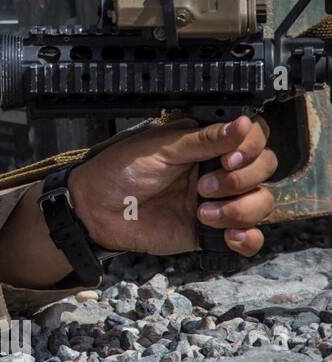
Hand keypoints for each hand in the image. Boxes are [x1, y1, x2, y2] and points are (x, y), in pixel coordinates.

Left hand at [69, 115, 276, 255]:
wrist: (95, 209)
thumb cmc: (119, 170)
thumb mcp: (162, 148)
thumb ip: (205, 139)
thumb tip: (245, 124)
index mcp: (207, 143)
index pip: (255, 140)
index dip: (251, 150)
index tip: (227, 159)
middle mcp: (218, 169)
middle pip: (265, 170)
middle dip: (241, 180)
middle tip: (202, 187)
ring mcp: (218, 201)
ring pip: (261, 203)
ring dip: (240, 209)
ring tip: (203, 213)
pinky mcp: (212, 232)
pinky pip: (249, 237)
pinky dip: (247, 238)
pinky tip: (229, 235)